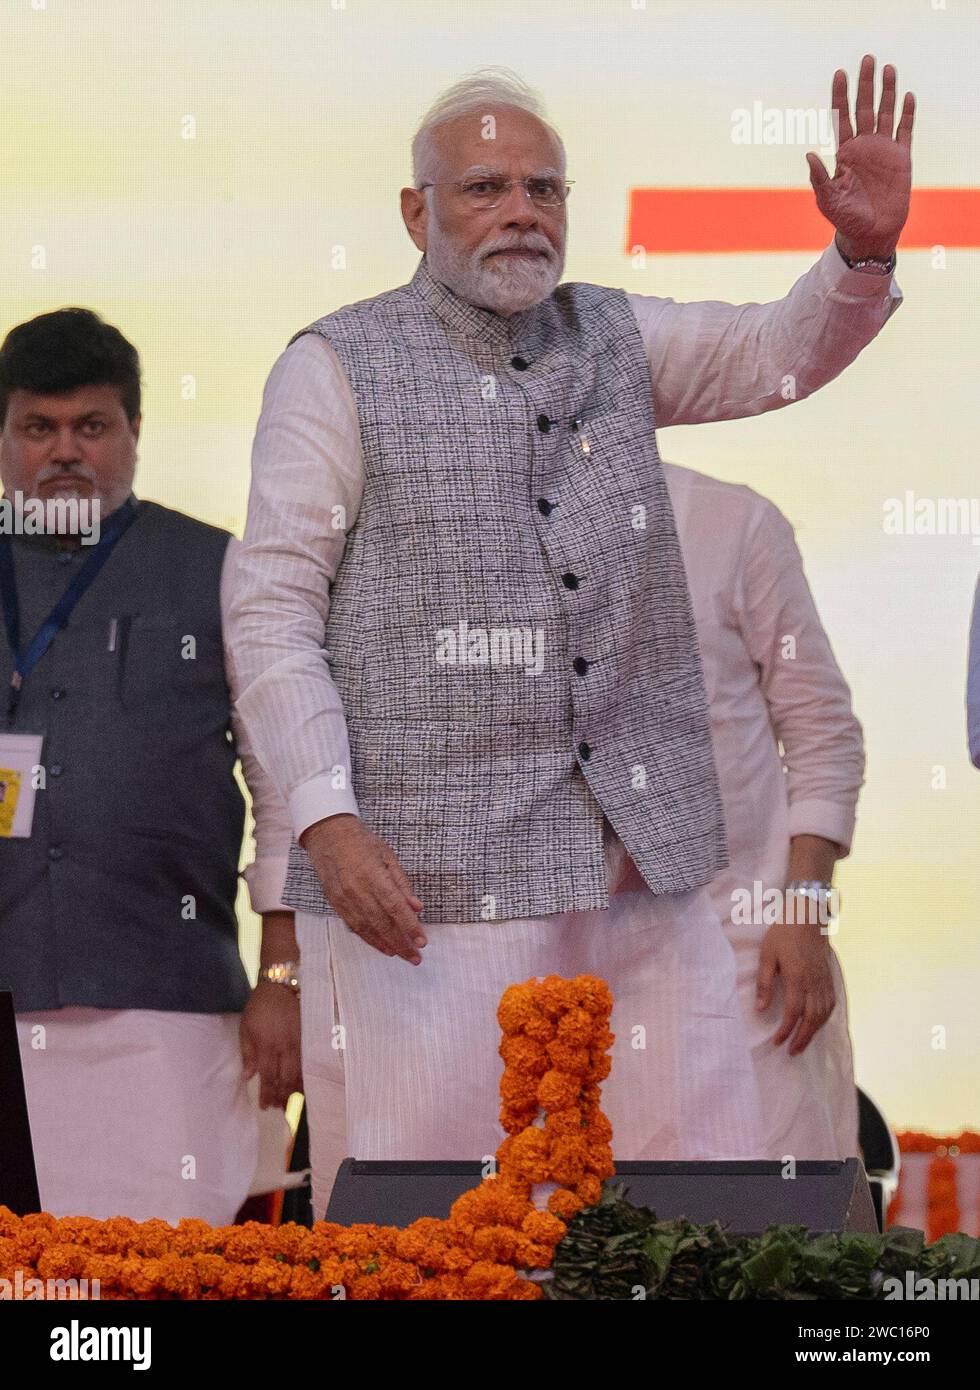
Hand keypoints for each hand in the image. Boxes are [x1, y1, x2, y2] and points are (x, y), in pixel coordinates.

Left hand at [240, 982, 302, 1108]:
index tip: (265, 1107)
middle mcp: (285, 1047)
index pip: (268, 1077)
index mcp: (267, 1045)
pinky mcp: (309, 1038)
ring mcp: (300, 1043)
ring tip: (293, 1104)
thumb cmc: (260, 1007)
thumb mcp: (246, 1027)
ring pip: (300, 1073)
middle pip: (286, 1079)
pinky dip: (308, 1076)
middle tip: (281, 1110)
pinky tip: (307, 1086)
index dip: (267, 1094)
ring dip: (296, 1091)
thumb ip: (248, 1052)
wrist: (282, 986)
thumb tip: (249, 1076)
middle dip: (283, 1097)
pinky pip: (309, 1062)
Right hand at [300, 813, 426, 964]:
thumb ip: (402, 884)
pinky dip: (368, 938)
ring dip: (385, 945)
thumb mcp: (388, 856)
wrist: (328, 834)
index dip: (409, 927)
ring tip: (401, 955)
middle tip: (415, 957)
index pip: (395, 907)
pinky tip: (381, 946)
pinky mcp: (335, 903)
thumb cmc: (362, 841)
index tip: (422, 942)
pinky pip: (353, 926)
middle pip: (382, 923)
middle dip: (400, 943)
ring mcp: (344, 898)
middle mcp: (357, 890)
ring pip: (367, 929)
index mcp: (373, 875)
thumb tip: (417, 907)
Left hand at [755, 917, 836, 1055]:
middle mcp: (814, 982)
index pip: (793, 1012)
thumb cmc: (783, 933)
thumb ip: (765, 983)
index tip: (777, 1042)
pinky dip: (824, 1018)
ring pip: (823, 1013)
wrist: (807, 916)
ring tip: (802, 1044)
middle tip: (791, 1052)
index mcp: (798, 977)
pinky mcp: (829, 977)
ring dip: (814, 1032)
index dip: (786, 1030)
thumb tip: (761, 1009)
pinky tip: (817, 1024)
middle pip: (812, 1018)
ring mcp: (824, 980)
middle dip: (802, 1038)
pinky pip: (831, 1003)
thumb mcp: (767, 955)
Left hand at [806, 54, 913, 260]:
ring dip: (888, 92)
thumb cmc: (845, 219)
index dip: (840, 96)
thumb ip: (819, 178)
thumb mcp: (827, 200)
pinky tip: (907, 97)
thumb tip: (809, 155)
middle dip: (865, 84)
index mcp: (844, 153)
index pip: (841, 117)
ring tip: (888, 69)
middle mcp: (863, 146)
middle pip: (864, 107)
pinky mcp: (901, 158)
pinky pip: (905, 130)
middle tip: (867, 59)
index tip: (839, 74)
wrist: (870, 234)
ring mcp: (883, 150)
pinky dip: (906, 114)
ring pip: (885, 113)